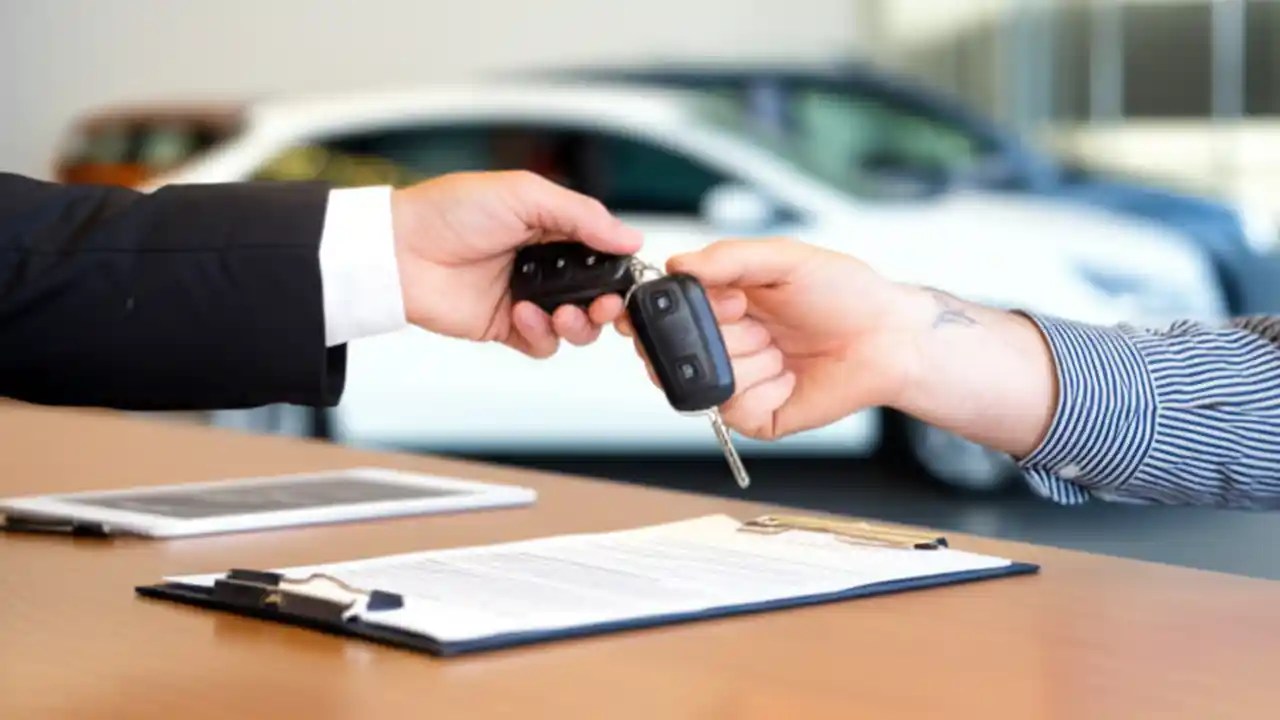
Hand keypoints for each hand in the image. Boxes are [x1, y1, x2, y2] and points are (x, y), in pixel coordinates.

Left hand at [391, 171, 641, 356]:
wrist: (399, 251)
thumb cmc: (449, 211)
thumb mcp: (525, 193)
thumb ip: (582, 215)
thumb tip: (629, 237)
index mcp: (550, 227)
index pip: (601, 252)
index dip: (618, 269)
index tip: (626, 279)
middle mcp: (542, 263)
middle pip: (596, 295)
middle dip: (607, 305)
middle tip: (605, 306)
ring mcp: (524, 296)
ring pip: (575, 325)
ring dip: (579, 324)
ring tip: (563, 313)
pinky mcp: (504, 326)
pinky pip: (541, 344)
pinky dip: (541, 335)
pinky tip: (523, 315)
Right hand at [617, 237, 1056, 456]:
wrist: (888, 337)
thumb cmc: (845, 294)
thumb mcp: (784, 258)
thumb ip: (728, 257)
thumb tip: (676, 263)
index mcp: (719, 304)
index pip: (661, 314)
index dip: (655, 312)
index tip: (661, 303)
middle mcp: (722, 344)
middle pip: (674, 349)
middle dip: (716, 327)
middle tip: (750, 311)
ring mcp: (736, 383)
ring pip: (707, 377)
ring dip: (749, 356)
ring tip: (780, 344)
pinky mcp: (756, 416)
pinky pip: (734, 408)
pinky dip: (764, 388)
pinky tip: (789, 374)